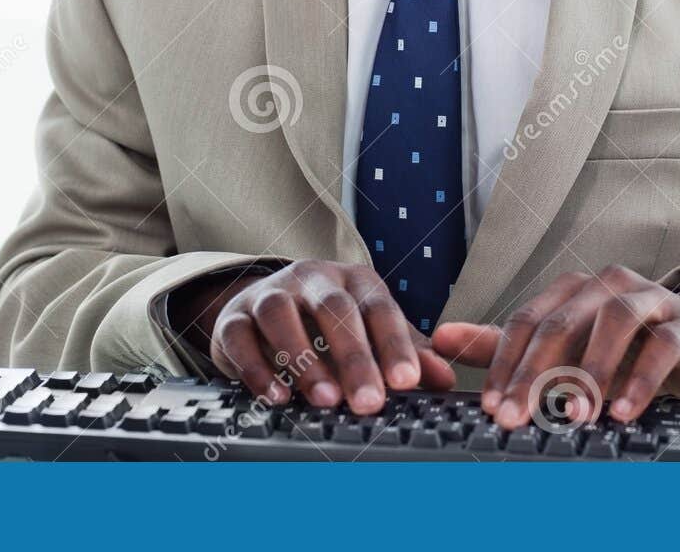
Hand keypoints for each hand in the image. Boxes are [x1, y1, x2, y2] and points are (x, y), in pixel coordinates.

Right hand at [195, 261, 454, 412]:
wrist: (263, 310)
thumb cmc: (328, 325)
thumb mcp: (371, 334)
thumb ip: (407, 355)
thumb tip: (445, 379)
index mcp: (354, 279)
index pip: (379, 307)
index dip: (394, 344)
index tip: (407, 381)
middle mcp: (312, 278)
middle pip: (334, 307)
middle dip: (354, 356)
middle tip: (368, 401)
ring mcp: (270, 292)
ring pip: (281, 313)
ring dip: (303, 358)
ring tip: (325, 399)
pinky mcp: (233, 317)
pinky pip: (239, 337)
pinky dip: (257, 368)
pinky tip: (277, 397)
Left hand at [431, 266, 679, 428]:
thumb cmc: (622, 347)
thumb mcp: (565, 349)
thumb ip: (506, 344)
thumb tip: (440, 337)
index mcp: (571, 290)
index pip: (528, 321)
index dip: (506, 364)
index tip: (492, 407)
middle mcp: (606, 286)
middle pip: (563, 323)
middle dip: (537, 373)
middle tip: (519, 416)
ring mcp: (648, 298)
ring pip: (614, 323)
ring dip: (590, 372)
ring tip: (574, 415)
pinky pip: (661, 345)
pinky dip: (641, 379)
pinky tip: (623, 411)